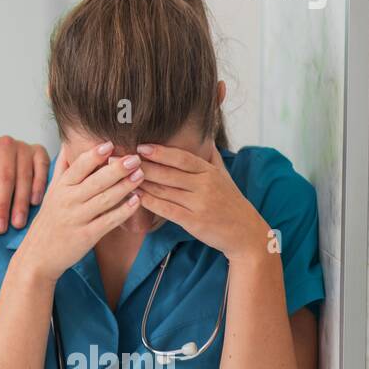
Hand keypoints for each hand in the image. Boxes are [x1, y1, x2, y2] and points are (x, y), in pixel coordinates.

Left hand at [0, 134, 50, 233]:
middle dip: (1, 204)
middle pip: (4, 176)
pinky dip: (39, 185)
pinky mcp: (39, 152)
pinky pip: (41, 168)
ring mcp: (23, 146)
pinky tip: (34, 203)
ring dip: (20, 202)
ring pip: (23, 176)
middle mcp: (4, 142)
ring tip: (16, 223)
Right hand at [14, 140, 143, 282]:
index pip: (78, 167)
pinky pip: (109, 221)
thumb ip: (62, 167)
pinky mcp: (87, 236)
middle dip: (117, 168)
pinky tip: (136, 201)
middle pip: (95, 181)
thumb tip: (68, 142)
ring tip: (140, 174)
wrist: (38, 255)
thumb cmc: (48, 221)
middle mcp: (67, 201)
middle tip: (135, 158)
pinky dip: (123, 211)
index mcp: (60, 188)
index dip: (94, 155)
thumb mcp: (51, 191)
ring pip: (105, 199)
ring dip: (124, 186)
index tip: (110, 144)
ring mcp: (77, 219)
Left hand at [134, 142, 269, 260]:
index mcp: (210, 172)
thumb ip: (212, 156)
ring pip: (164, 191)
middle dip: (142, 166)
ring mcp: (199, 204)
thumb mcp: (224, 176)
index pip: (182, 158)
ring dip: (141, 183)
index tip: (141, 147)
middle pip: (168, 173)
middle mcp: (205, 186)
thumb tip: (205, 136)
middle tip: (122, 161)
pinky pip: (166, 209)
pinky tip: (136, 197)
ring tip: (123, 177)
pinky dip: (149, 202)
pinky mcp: (194, 222)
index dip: (160, 152)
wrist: (246, 232)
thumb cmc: (231, 202)